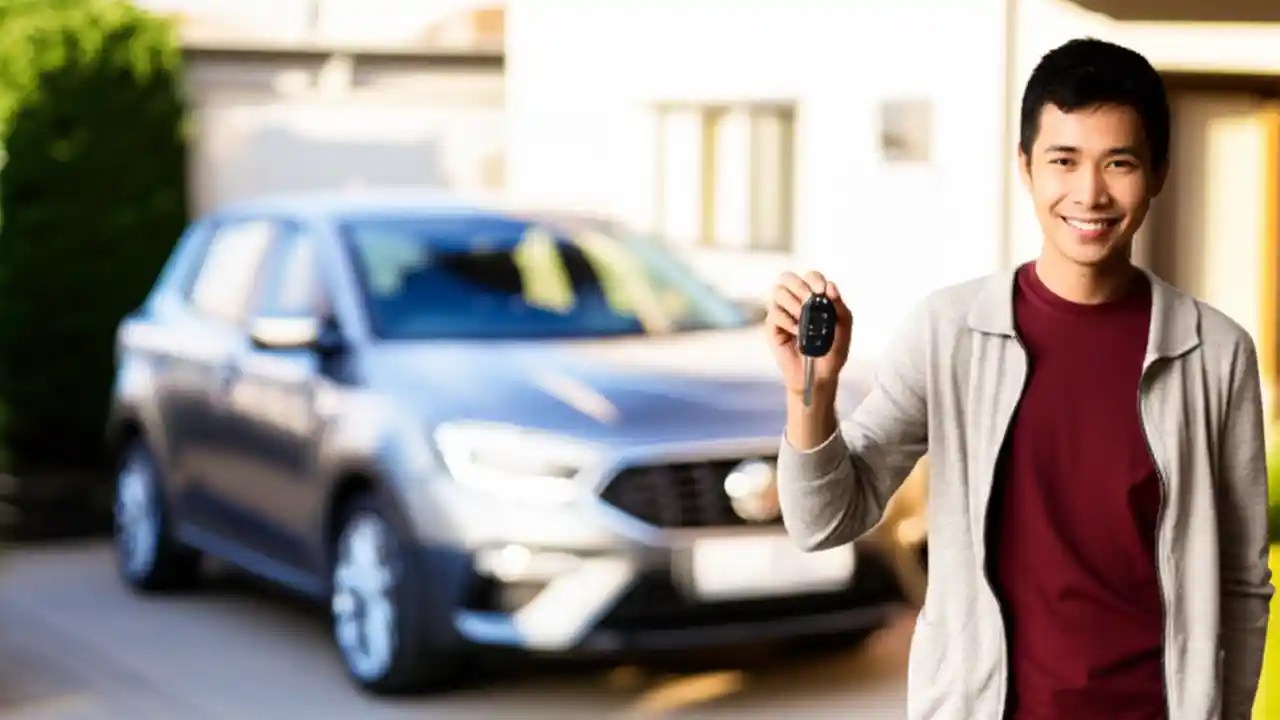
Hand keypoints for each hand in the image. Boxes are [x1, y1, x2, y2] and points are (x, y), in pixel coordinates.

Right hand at [765, 270, 851, 397]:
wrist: (820, 376)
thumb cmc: (832, 351)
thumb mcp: (843, 328)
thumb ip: (839, 306)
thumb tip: (830, 286)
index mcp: (815, 298)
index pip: (810, 276)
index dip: (814, 279)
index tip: (820, 290)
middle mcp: (796, 301)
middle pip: (788, 278)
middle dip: (799, 287)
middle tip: (809, 301)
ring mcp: (783, 313)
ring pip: (778, 292)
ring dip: (793, 303)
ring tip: (803, 320)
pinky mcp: (773, 326)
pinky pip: (774, 313)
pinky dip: (787, 321)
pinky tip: (797, 332)